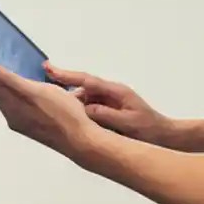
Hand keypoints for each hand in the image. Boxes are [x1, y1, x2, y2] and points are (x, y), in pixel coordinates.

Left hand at [0, 65, 99, 155]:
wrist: (80, 140)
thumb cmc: (62, 114)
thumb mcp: (36, 91)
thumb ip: (12, 81)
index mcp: (10, 107)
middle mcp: (13, 116)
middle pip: (0, 91)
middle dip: (0, 75)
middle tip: (7, 57)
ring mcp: (23, 122)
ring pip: (11, 98)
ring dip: (13, 84)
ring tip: (21, 69)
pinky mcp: (35, 125)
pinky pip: (23, 105)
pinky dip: (24, 93)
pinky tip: (36, 89)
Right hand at [44, 62, 176, 145]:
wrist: (163, 135)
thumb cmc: (148, 129)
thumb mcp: (127, 122)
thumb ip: (106, 115)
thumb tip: (85, 109)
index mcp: (115, 91)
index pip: (86, 80)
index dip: (66, 75)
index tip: (48, 68)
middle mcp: (109, 93)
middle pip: (81, 87)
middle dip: (62, 86)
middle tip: (40, 85)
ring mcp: (108, 101)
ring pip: (83, 99)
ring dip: (70, 102)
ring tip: (49, 103)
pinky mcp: (107, 110)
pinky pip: (88, 108)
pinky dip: (78, 111)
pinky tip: (67, 116)